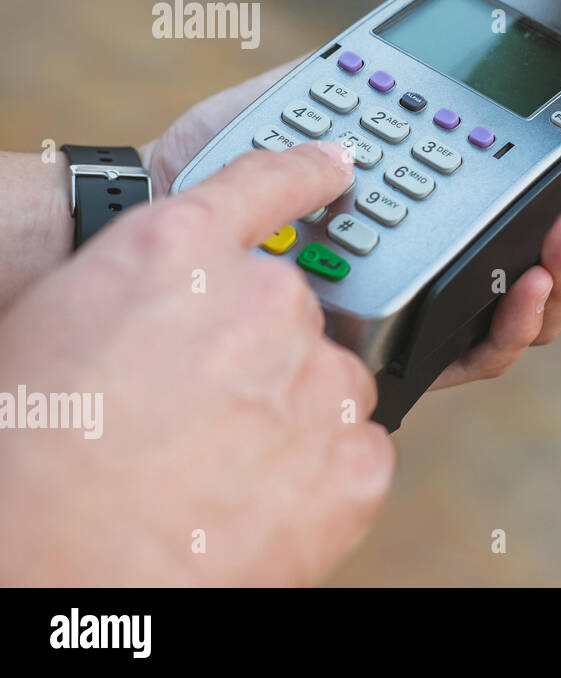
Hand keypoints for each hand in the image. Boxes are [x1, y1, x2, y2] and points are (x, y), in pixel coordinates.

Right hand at [0, 141, 393, 584]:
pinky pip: (356, 450)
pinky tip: (254, 503)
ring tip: (215, 471)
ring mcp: (317, 377)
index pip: (265, 182)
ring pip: (330, 384)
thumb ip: (149, 287)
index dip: (305, 173)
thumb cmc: (29, 453)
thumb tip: (187, 298)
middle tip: (202, 414)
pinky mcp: (355, 459)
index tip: (336, 165)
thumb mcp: (63, 319)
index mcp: (179, 250)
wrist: (49, 568)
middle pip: (297, 312)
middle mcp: (262, 298)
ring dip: (291, 416)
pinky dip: (320, 476)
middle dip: (262, 356)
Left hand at [141, 60, 560, 389]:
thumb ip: (376, 88)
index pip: (536, 220)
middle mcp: (443, 265)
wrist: (159, 215)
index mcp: (438, 210)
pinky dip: (515, 324)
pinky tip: (532, 285)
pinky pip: (476, 354)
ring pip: (533, 315)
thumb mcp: (313, 105)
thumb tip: (432, 55)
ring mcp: (424, 311)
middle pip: (556, 271)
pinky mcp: (398, 353)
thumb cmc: (222, 169)